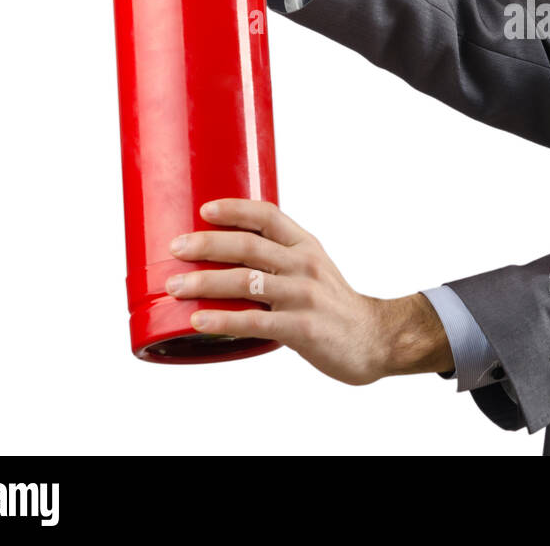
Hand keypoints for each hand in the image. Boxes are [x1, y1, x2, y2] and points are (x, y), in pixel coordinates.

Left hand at [164, 198, 452, 384]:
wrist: (375, 339)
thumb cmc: (333, 305)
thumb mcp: (313, 268)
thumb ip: (278, 259)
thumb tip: (224, 254)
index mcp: (305, 245)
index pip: (268, 215)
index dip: (235, 209)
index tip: (204, 209)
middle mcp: (304, 264)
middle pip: (249, 245)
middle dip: (207, 244)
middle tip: (175, 247)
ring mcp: (304, 295)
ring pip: (246, 282)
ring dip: (205, 282)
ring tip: (174, 286)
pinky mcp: (301, 327)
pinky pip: (255, 321)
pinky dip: (223, 320)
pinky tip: (199, 321)